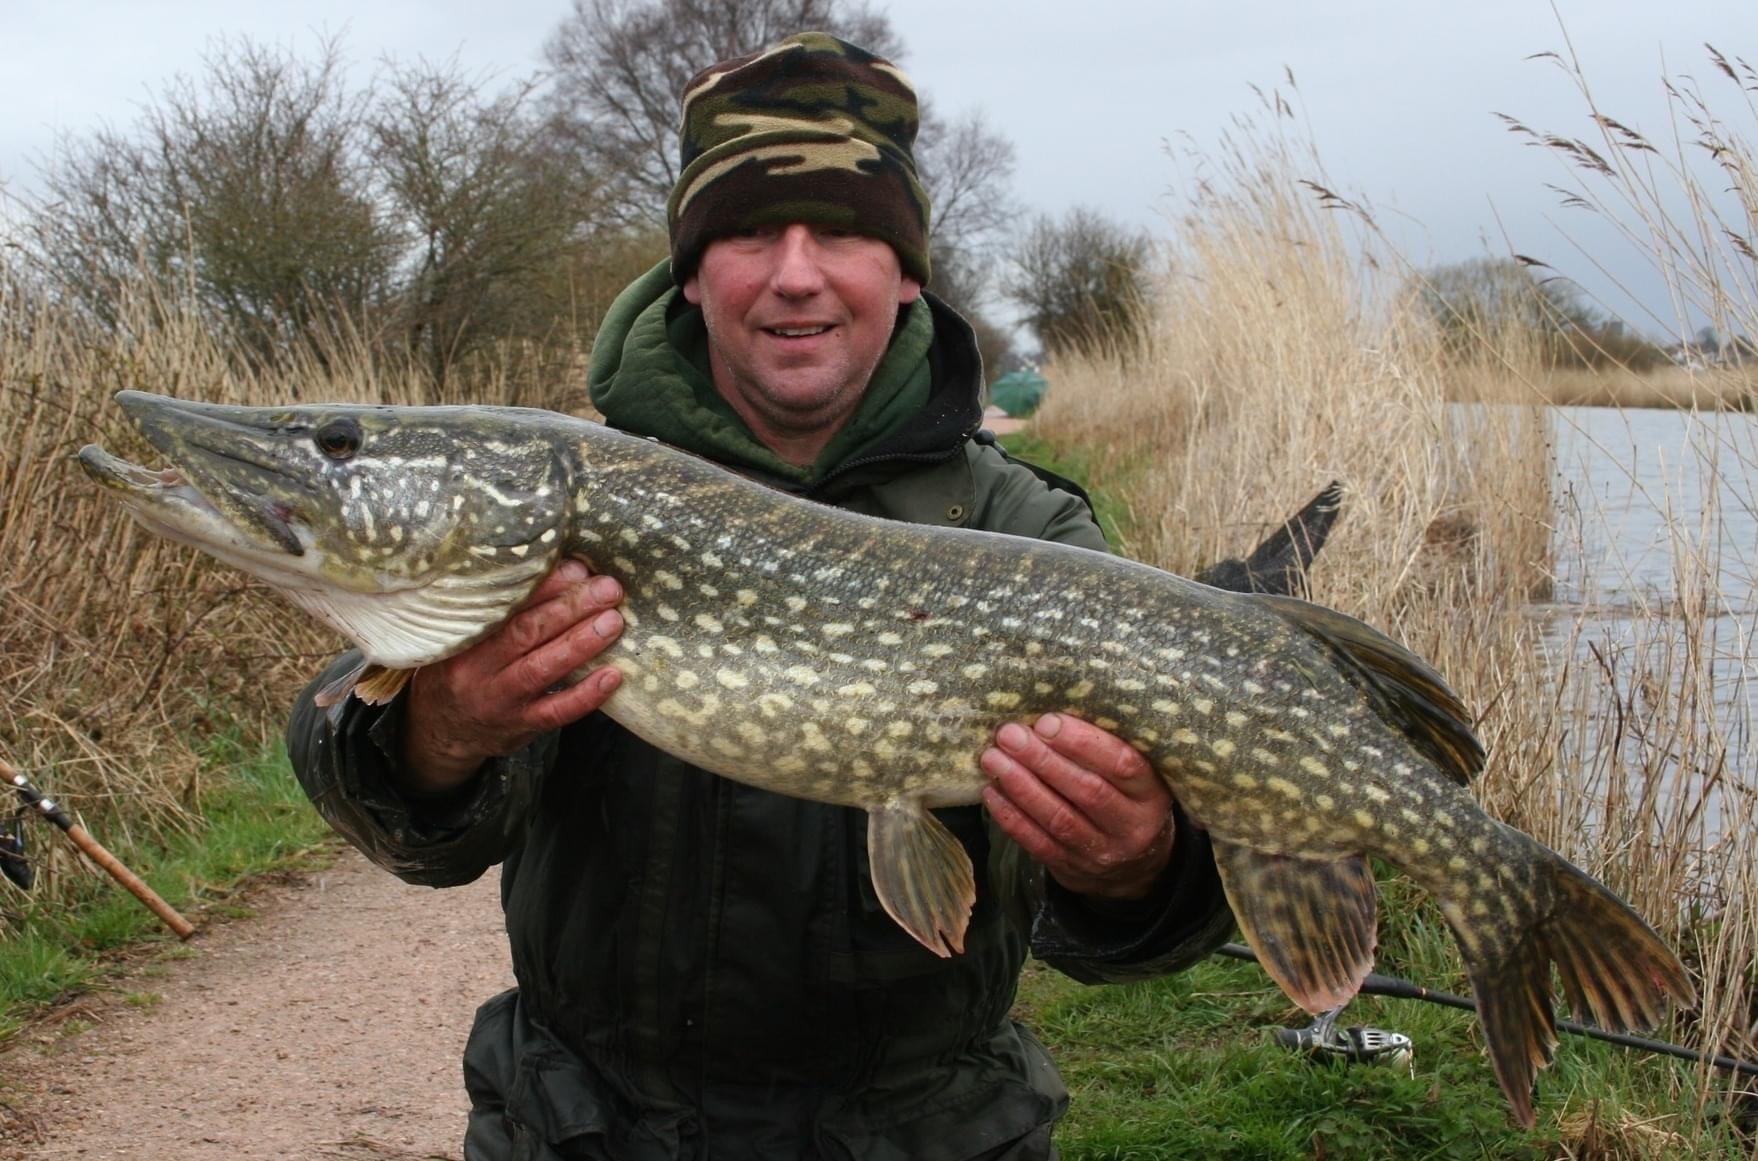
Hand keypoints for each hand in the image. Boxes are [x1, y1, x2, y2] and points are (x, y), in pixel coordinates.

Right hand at [398, 559, 623, 794]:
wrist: (440, 730)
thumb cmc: (461, 668)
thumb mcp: (463, 636)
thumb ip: (501, 610)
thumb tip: (561, 573)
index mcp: (463, 636)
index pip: (505, 606)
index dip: (544, 586)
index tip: (577, 568)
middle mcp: (477, 668)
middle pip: (527, 632)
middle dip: (571, 607)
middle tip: (607, 589)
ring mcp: (499, 700)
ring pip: (542, 668)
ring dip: (581, 643)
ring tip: (613, 622)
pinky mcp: (520, 726)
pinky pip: (556, 712)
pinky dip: (586, 694)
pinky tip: (612, 675)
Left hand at [980, 713, 1173, 901]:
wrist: (1136, 868)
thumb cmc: (1127, 800)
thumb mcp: (1135, 777)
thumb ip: (1105, 749)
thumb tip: (1049, 716)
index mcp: (1152, 794)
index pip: (1123, 765)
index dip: (1083, 742)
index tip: (1046, 721)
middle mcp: (1131, 826)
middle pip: (1086, 791)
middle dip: (1043, 760)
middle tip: (1009, 735)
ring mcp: (1102, 853)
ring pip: (1059, 818)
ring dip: (1021, 786)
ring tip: (993, 758)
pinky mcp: (1072, 869)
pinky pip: (1038, 844)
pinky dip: (1012, 817)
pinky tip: (992, 792)